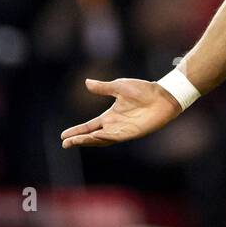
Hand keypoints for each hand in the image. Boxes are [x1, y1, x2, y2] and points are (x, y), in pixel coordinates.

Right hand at [60, 78, 181, 148]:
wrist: (162, 95)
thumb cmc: (143, 90)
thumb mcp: (119, 87)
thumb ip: (103, 87)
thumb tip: (87, 82)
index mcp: (110, 116)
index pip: (90, 126)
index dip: (77, 131)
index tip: (63, 136)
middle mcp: (114, 125)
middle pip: (93, 136)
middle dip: (79, 139)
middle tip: (65, 144)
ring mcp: (123, 130)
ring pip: (102, 139)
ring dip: (89, 140)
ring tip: (75, 141)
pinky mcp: (132, 132)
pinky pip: (116, 137)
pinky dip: (105, 137)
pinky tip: (95, 136)